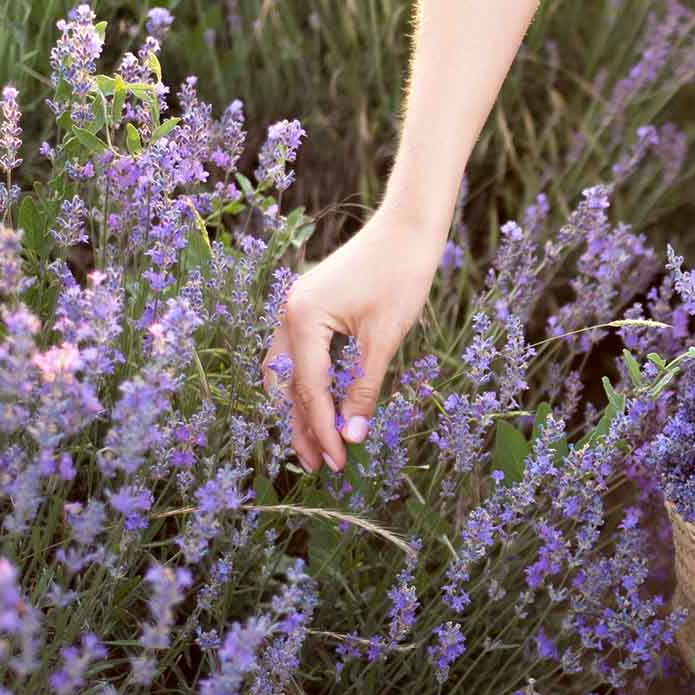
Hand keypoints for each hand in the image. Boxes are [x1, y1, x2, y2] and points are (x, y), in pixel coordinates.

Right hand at [265, 216, 439, 471]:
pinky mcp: (306, 305)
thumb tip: (351, 437)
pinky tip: (321, 405)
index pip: (309, 391)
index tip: (336, 463)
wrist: (407, 229)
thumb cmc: (401, 277)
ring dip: (300, 407)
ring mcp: (293, 307)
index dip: (323, 431)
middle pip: (286, 385)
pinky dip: (306, 382)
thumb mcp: (385, 340)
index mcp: (303, 319)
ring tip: (315, 443)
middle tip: (318, 465)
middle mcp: (288, 312)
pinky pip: (297, 353)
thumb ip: (364, 390)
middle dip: (301, 426)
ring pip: (286, 371)